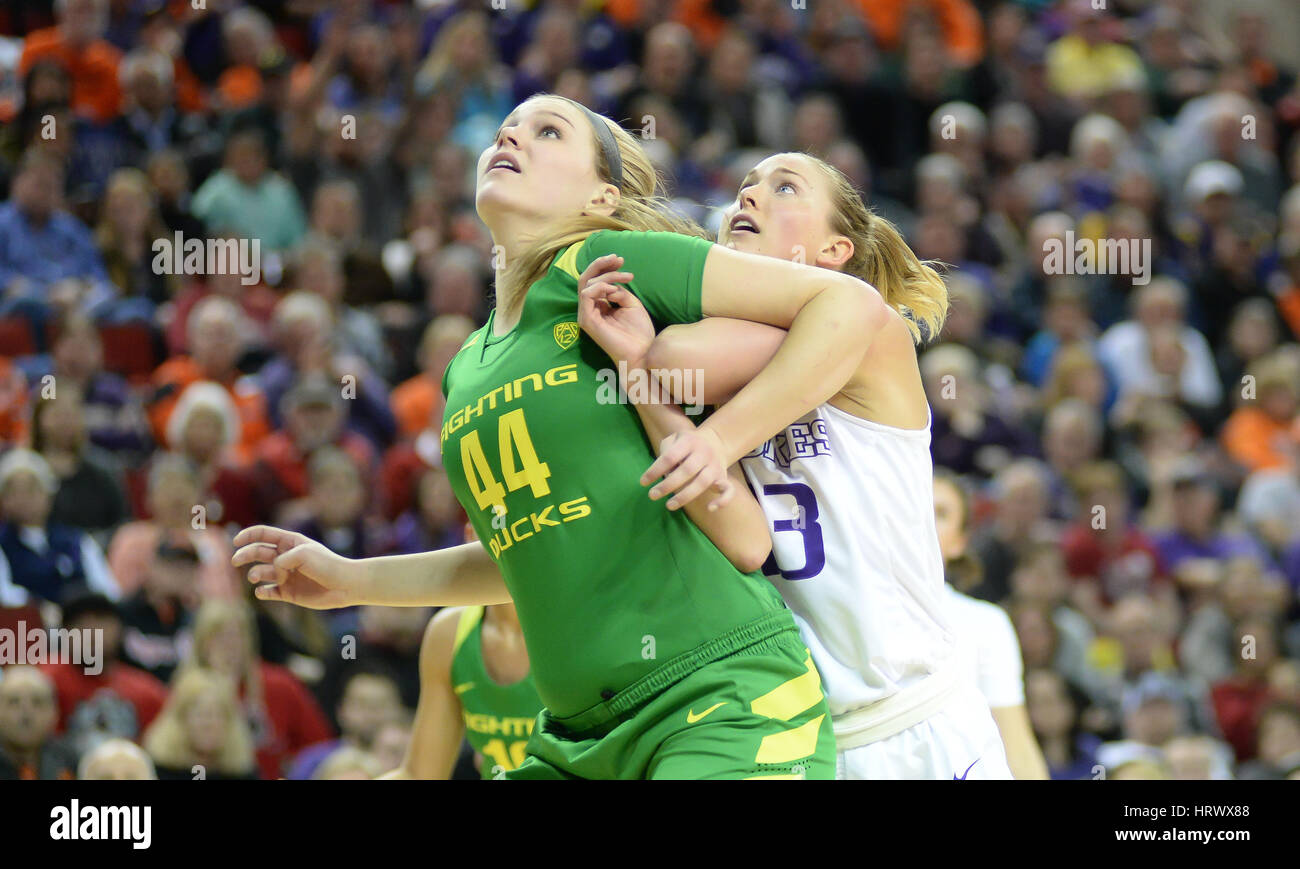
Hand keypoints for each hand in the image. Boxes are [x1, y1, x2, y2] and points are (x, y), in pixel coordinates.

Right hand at [231, 525, 361, 608]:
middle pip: (257, 553)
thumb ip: (283, 559)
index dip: (248, 536)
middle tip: (236, 561)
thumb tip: (273, 570)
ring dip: (254, 574)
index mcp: (290, 543)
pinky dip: (262, 592)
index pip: (264, 535)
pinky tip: (263, 591)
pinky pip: (269, 592)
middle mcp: (286, 558)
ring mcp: (286, 576)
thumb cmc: (327, 565)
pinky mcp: (288, 593)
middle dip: (244, 555)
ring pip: (261, 573)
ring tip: (256, 577)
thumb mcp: (303, 554)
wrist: (345, 585)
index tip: (236, 541)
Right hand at [576, 254, 653, 366]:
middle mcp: (589, 310)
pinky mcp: (587, 321)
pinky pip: (586, 295)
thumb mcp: (631, 304)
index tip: (621, 261)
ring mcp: (586, 316)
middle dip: (600, 264)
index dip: (605, 267)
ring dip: (607, 276)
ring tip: (626, 277)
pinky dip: (599, 287)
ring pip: (587, 284)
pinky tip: (614, 290)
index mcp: (599, 306)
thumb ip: (618, 290)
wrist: (642, 352)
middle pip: (585, 279)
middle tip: (618, 258)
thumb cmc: (639, 332)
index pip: (594, 281)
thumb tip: (609, 283)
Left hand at [641, 427, 733, 511]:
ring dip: (685, 496)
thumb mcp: (674, 439)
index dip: (655, 470)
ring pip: (703, 482)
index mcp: (689, 441)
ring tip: (669, 505)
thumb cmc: (686, 444)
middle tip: (652, 495)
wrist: (715, 441)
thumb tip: (665, 473)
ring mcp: (716, 465)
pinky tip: (710, 508)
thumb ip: (666, 451)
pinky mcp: (724, 477)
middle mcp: (705, 453)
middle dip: (668, 485)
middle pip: (687, 470)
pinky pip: (728, 490)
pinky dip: (722, 500)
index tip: (643, 482)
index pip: (671, 456)